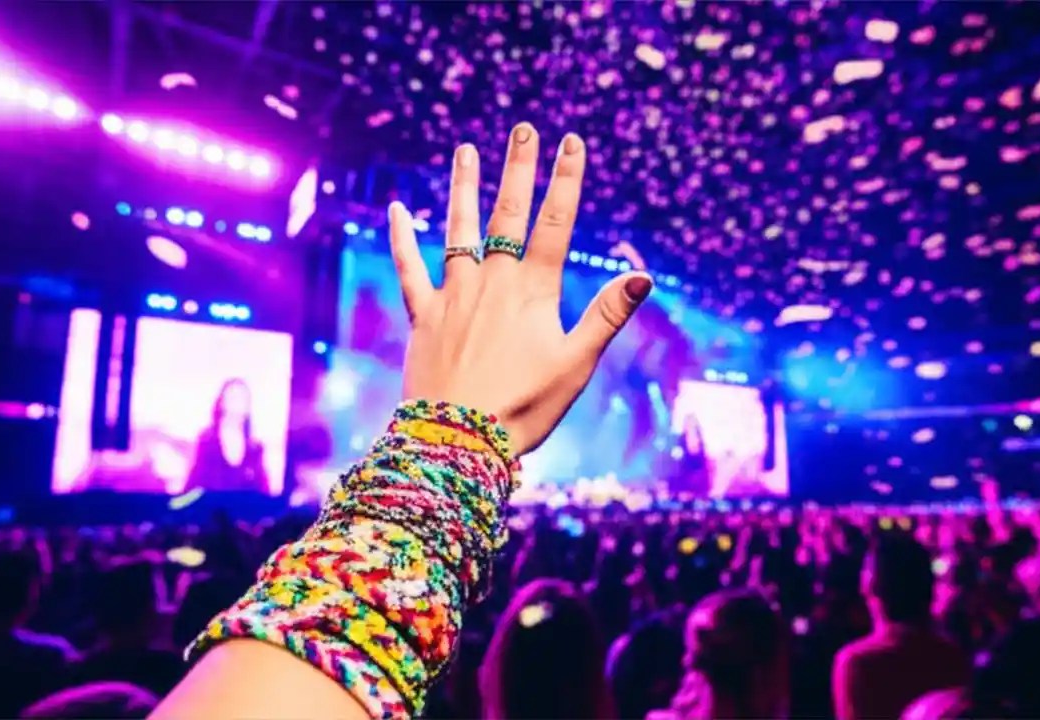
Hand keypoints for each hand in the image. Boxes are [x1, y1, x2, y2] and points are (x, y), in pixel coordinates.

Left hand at [388, 122, 652, 454]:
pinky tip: (396, 209)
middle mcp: (491, 283)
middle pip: (507, 215)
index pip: (555, 224)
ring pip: (458, 230)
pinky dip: (402, 238)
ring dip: (464, 189)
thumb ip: (607, 316)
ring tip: (466, 151)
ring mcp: (454, 296)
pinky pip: (409, 269)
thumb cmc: (523, 407)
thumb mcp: (576, 364)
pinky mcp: (424, 316)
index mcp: (532, 292)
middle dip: (518, 170)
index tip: (572, 142)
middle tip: (523, 128)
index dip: (566, 181)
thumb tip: (642, 275)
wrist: (456, 440)